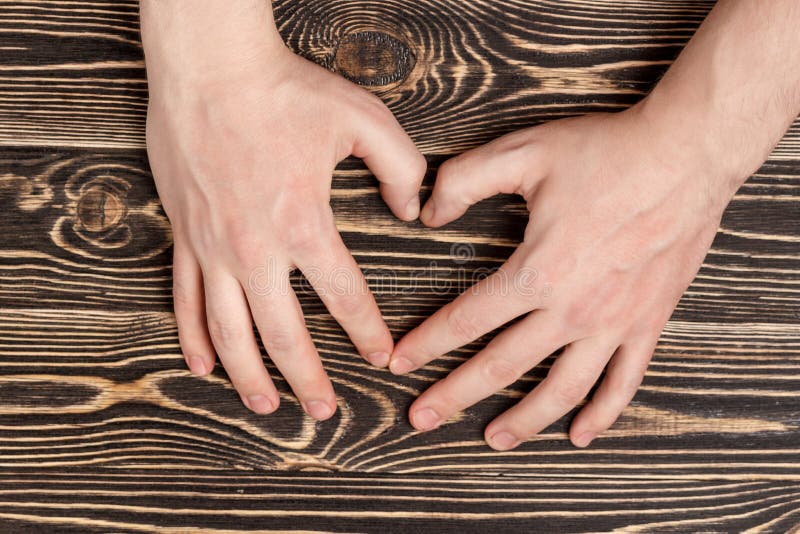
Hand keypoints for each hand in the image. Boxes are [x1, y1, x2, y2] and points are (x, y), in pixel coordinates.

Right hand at [142, 2, 425, 418]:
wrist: (211, 66)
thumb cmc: (286, 90)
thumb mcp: (364, 120)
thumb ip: (403, 168)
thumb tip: (414, 209)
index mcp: (305, 224)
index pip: (345, 297)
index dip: (367, 333)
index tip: (382, 358)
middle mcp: (256, 248)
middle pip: (284, 333)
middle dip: (308, 378)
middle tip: (324, 411)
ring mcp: (214, 246)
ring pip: (229, 330)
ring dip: (249, 374)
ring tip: (266, 405)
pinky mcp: (185, 234)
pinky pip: (185, 298)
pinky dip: (193, 337)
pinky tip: (203, 365)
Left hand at [389, 106, 733, 448]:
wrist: (687, 154)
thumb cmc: (606, 152)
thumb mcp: (522, 153)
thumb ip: (463, 181)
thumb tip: (428, 215)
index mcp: (537, 272)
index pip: (467, 318)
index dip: (427, 342)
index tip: (399, 363)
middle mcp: (573, 310)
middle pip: (502, 366)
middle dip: (455, 395)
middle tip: (422, 418)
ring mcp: (614, 323)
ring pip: (561, 389)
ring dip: (523, 420)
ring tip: (494, 440)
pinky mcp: (648, 323)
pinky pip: (623, 381)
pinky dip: (602, 413)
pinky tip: (580, 434)